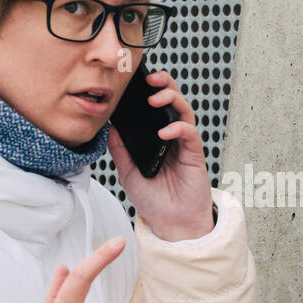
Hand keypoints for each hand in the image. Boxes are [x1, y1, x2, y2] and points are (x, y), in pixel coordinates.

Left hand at [108, 69, 213, 240]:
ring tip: (155, 99)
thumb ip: (120, 149)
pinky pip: (189, 133)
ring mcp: (183, 144)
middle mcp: (171, 136)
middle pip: (172, 100)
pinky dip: (177, 127)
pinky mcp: (194, 154)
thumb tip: (108, 126)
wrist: (171, 223)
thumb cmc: (153, 200)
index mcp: (155, 137)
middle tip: (150, 79)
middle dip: (164, 83)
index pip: (153, 107)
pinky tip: (165, 132)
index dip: (146, 90)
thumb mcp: (127, 171)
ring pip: (184, 110)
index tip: (133, 82)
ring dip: (171, 98)